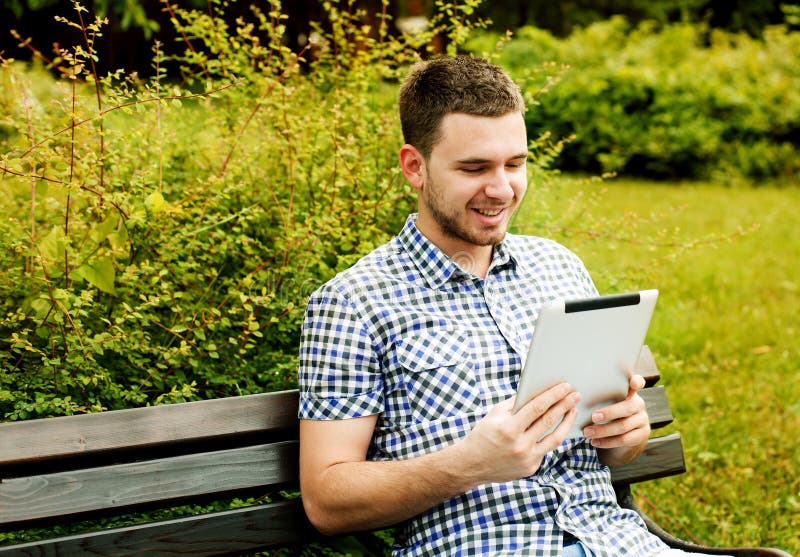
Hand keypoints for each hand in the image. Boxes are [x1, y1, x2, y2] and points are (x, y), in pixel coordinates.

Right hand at [459, 383, 580, 483]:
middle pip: (549, 421)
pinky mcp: (531, 468)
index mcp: (509, 428)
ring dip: (566, 422)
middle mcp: (520, 445)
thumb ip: (515, 404)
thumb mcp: (495, 414)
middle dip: (565, 405)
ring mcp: (527, 459)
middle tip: (576, 395)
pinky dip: (551, 436)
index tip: (565, 386)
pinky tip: (557, 427)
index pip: (537, 407)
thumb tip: (537, 392)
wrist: (472, 464)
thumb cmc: (483, 435)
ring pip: (555, 438)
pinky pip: (545, 449)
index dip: (554, 395)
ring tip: (573, 410)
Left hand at [584, 375, 650, 463]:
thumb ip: (600, 396)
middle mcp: (639, 404)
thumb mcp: (607, 401)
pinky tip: (595, 442)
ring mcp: (642, 420)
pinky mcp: (641, 435)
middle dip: (609, 412)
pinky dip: (607, 442)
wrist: (624, 432)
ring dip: (603, 430)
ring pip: (623, 426)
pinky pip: (624, 440)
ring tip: (587, 432)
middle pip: (628, 408)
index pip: (638, 382)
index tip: (633, 383)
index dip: (637, 382)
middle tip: (593, 416)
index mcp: (631, 392)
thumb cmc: (608, 411)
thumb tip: (576, 394)